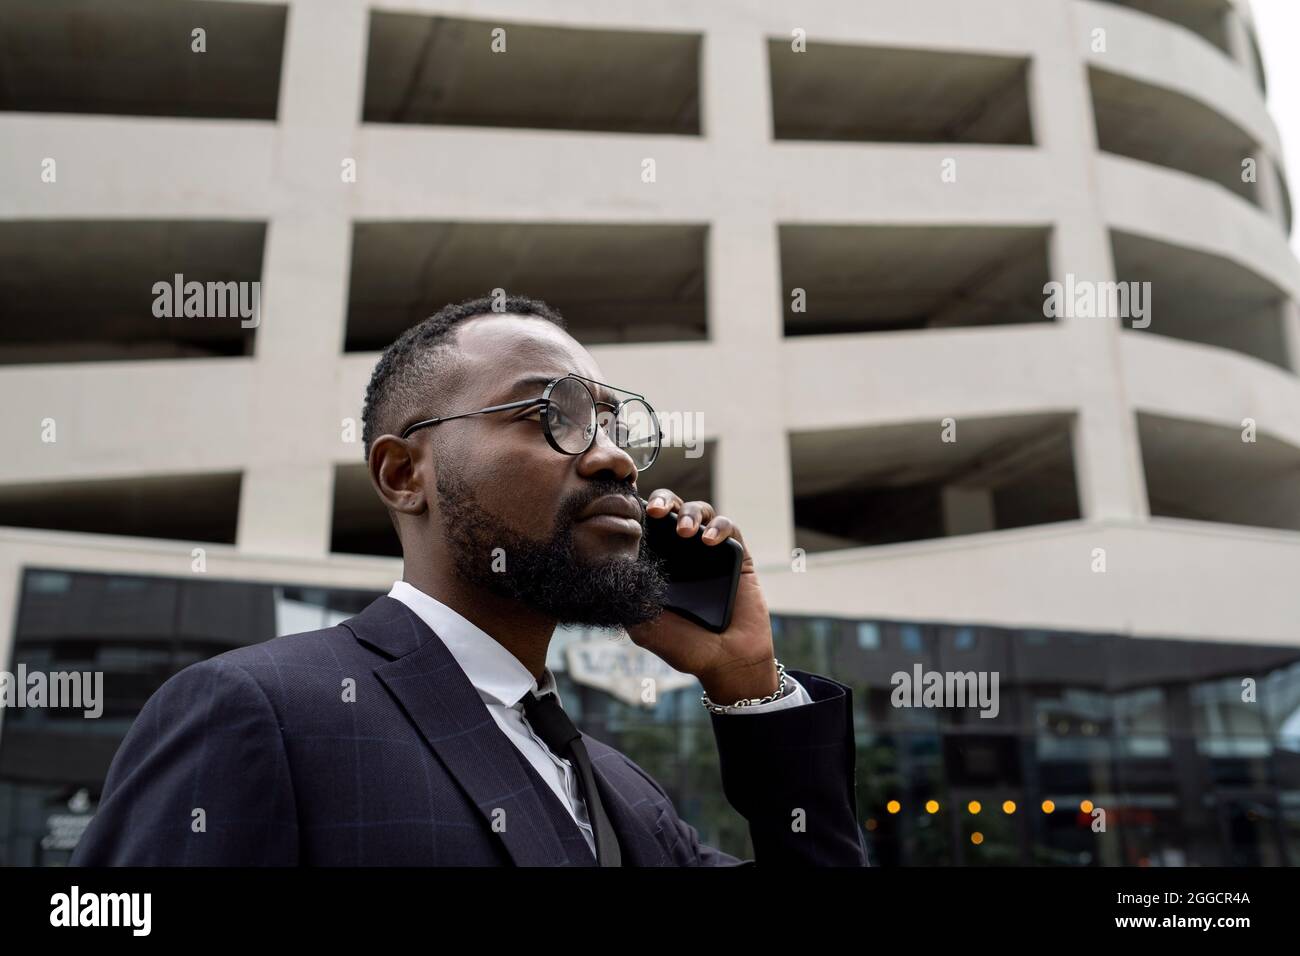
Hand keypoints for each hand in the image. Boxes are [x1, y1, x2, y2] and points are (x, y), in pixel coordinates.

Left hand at [625, 489, 779, 703]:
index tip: (627, 509)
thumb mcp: (644, 626)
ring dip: (689, 513)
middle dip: (662, 501)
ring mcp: (710, 550)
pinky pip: (728, 527)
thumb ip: (628, 599)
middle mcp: (683, 551)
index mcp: (658, 562)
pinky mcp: (737, 554)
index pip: (646, 525)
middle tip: (656, 511)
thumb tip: (611, 567)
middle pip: (671, 508)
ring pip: (699, 511)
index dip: (637, 512)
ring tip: (684, 531)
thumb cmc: (683, 646)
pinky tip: (708, 541)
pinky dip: (717, 527)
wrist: (727, 662)